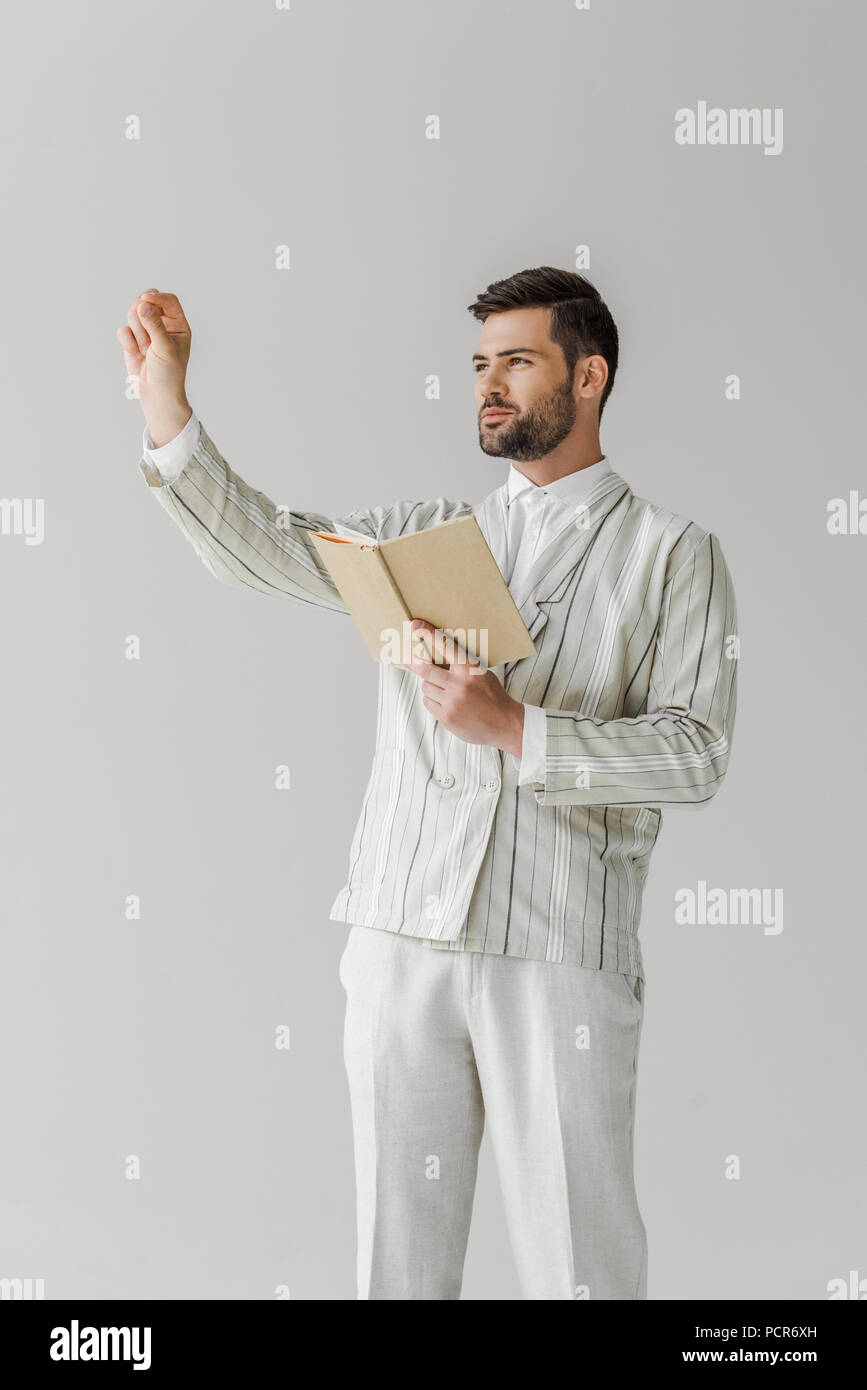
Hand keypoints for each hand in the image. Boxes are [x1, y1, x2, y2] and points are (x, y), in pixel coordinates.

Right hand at [116, 288, 191, 444]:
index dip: (157, 297)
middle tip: (146, 331)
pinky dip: (127, 341)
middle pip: (147, 302)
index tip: (145, 300)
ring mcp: (146, 332)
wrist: (156, 395)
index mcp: (178, 325)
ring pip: (133, 314)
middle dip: (142, 315)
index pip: (168, 301)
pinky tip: (135, 353)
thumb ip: (155, 325)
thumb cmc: (168, 374)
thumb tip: (143, 304)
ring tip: (145, 350)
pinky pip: (123, 330)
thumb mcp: (165, 348)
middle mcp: (163, 325)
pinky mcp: (132, 340)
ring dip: (137, 332)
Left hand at [405, 618, 524, 755]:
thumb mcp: (483, 675)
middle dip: (413, 662)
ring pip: (426, 687)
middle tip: (407, 658)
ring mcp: (451, 702)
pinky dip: (432, 700)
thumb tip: (441, 661)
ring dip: (429, 685)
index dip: (429, 634)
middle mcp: (458, 685)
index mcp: (470, 670)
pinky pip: (428, 703)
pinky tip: (444, 702)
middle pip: (426, 670)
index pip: (446, 646)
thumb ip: (463, 668)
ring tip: (441, 689)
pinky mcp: (446, 717)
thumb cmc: (493, 697)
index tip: (415, 625)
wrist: (504, 724)